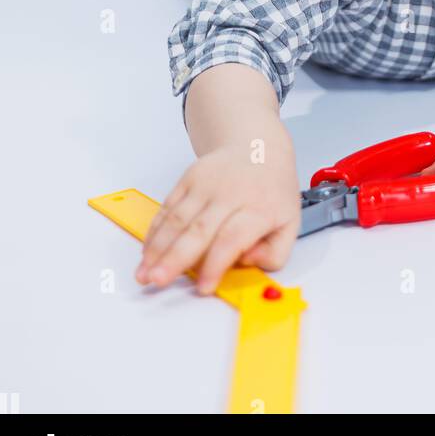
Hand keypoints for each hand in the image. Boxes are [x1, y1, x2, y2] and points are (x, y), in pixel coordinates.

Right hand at [135, 137, 300, 294]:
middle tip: (157, 281)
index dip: (215, 265)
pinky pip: (167, 207)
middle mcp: (230, 194)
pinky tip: (147, 251)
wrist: (258, 148)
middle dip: (175, 259)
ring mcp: (207, 185)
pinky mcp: (189, 179)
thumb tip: (248, 262)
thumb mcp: (290, 223)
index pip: (233, 238)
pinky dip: (155, 231)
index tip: (203, 287)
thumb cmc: (272, 191)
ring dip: (157, 248)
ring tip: (144, 273)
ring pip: (177, 219)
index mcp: (258, 208)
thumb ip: (275, 252)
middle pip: (199, 230)